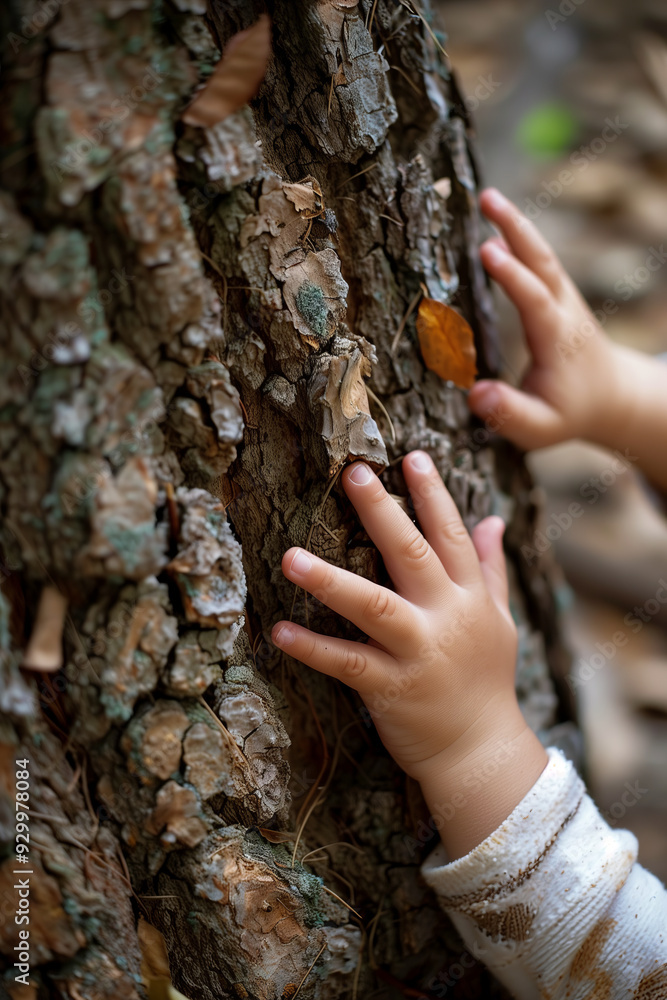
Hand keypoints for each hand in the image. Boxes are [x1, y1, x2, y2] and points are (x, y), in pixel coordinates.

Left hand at [272, 451, 525, 783]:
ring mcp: (418, 653)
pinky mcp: (391, 689)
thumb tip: (493, 520)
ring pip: (373, 606)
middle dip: (382, 512)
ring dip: (330, 580)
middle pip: (412, 555)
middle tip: (352, 474)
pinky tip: (280, 631)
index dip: (432, 495)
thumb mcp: (499, 620)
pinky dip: (313, 648)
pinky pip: (347, 663)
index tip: (410, 457)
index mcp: (469, 598)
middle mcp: (445, 618)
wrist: (482, 752)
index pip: (451, 536)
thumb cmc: (486, 681)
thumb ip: (490, 568)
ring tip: (290, 556)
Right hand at [468, 188, 624, 450]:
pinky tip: (496, 221)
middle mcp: (564, 312)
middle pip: (543, 263)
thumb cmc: (569, 413)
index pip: (535, 301)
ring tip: (487, 197)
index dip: (512, 276)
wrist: (611, 396)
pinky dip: (518, 236)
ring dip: (515, 225)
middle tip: (487, 198)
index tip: (487, 250)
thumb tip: (476, 394)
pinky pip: (538, 260)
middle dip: (516, 230)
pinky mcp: (556, 295)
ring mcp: (563, 299)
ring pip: (541, 255)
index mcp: (558, 341)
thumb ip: (509, 414)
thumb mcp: (540, 429)